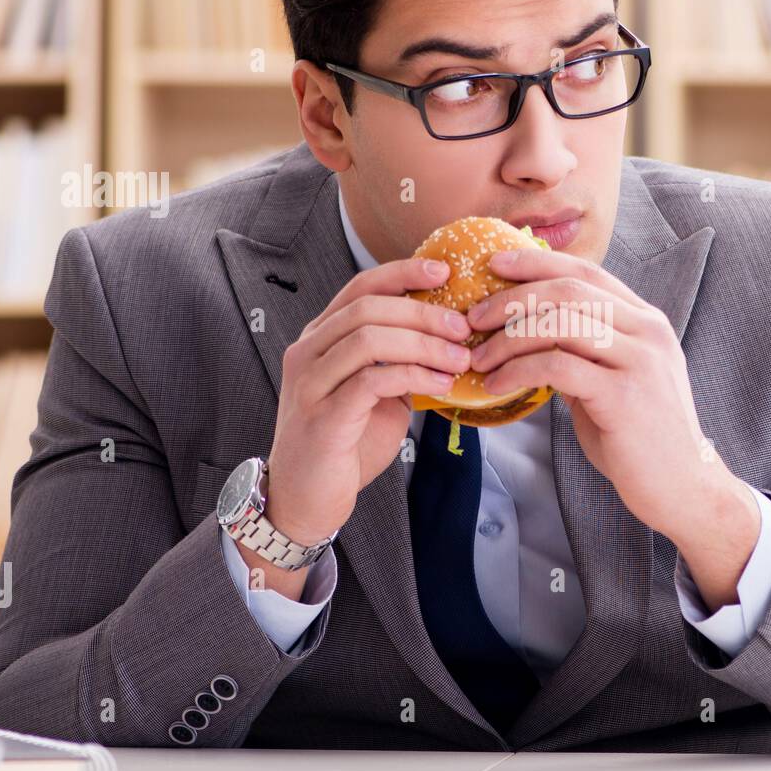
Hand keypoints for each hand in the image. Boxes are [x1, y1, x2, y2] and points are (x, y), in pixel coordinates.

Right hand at [262, 256, 473, 543]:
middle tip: (464, 327)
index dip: (402, 272)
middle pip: (368, 308)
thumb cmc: (345, 445)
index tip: (444, 270)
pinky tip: (440, 384)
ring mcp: (309, 383)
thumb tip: (450, 341)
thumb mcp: (377, 394)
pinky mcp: (321, 416)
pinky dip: (412, 375)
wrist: (306, 500)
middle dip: (423, 312)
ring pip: (368, 339)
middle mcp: (308, 352)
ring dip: (423, 344)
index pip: (360, 287)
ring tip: (458, 358)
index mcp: (320, 339)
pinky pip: (370, 380)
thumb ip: (399, 364)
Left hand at [464, 244, 736, 545]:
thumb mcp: (612, 383)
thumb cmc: (641, 440)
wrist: (683, 489)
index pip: (588, 272)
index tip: (495, 263)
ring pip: (561, 322)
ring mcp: (640, 360)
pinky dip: (518, 370)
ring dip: (508, 337)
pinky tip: (496, 385)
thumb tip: (531, 338)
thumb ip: (582, 355)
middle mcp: (648, 331)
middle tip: (474, 317)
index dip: (538, 262)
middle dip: (513, 298)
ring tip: (478, 358)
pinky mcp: (624, 394)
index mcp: (647, 322)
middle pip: (570, 290)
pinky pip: (557, 366)